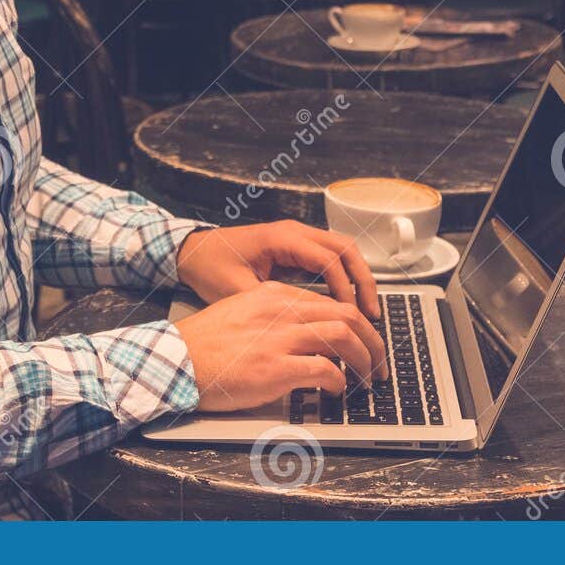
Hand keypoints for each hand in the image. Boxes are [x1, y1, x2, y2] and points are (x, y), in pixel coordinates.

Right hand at [172, 281, 386, 410]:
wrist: (172, 361)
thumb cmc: (202, 346)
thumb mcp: (240, 314)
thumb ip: (273, 319)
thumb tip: (305, 339)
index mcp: (272, 295)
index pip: (329, 302)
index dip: (356, 324)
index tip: (364, 341)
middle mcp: (280, 310)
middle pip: (347, 315)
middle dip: (373, 340)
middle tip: (380, 362)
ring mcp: (279, 338)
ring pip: (345, 337)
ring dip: (366, 360)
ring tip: (369, 378)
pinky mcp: (275, 368)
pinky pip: (326, 371)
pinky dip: (340, 382)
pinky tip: (337, 391)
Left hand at [176, 220, 379, 318]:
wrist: (191, 251)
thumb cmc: (209, 266)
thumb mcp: (236, 290)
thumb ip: (269, 307)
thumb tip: (299, 332)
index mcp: (283, 238)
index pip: (330, 259)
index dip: (346, 289)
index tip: (352, 318)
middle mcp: (295, 232)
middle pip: (346, 249)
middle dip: (364, 282)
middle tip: (373, 316)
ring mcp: (297, 237)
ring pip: (343, 251)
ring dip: (357, 278)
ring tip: (367, 313)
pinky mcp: (295, 247)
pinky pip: (330, 258)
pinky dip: (344, 277)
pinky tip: (347, 304)